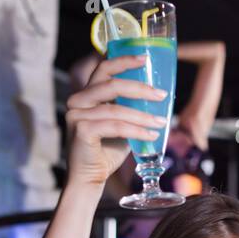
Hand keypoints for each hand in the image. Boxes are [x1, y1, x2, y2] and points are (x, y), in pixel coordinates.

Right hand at [65, 54, 169, 187]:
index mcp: (86, 95)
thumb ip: (130, 108)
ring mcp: (76, 115)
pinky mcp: (81, 130)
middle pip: (111, 84)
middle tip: (161, 95)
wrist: (90, 178)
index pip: (103, 69)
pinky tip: (151, 136)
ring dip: (142, 116)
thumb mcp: (121, 124)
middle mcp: (77, 101)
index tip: (145, 59)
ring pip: (116, 109)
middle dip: (140, 88)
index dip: (124, 60)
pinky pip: (115, 126)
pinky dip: (136, 131)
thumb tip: (157, 95)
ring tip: (161, 122)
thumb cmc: (106, 151)